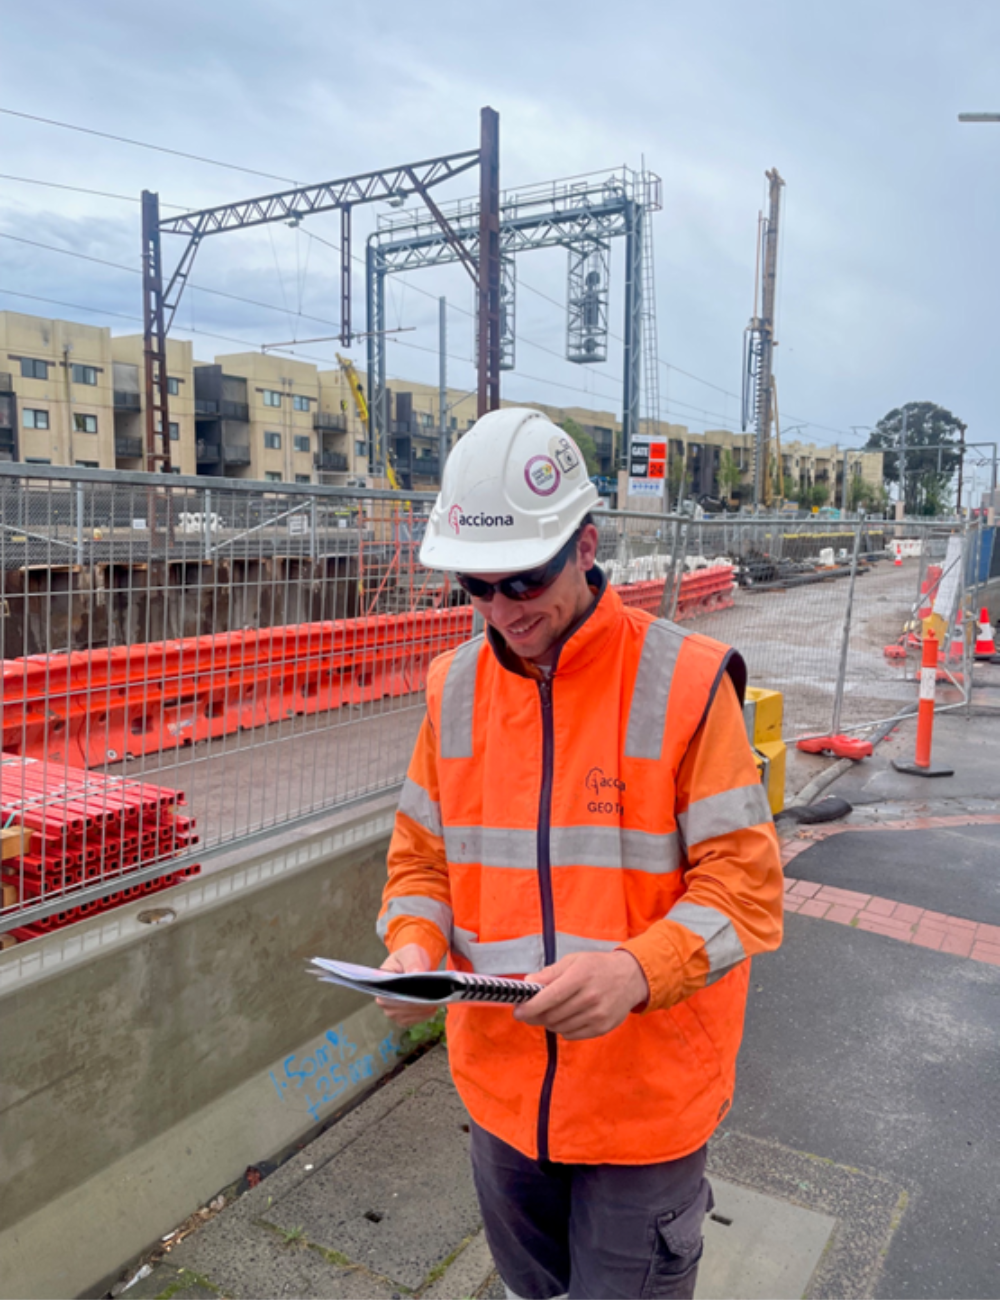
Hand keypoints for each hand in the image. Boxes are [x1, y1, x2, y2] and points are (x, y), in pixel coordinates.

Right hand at [377, 943, 435, 1028]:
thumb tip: (415, 973)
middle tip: (435, 998)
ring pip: (407, 1018)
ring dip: (422, 1011)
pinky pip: (412, 1021)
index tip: (422, 995)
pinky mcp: (402, 1017)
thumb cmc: (409, 957)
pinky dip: (423, 1015)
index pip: (390, 997)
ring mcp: (392, 1011)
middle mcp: (383, 1000)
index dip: (406, 998)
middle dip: (417, 1005)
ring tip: (436, 1001)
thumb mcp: (410, 953)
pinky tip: (433, 1007)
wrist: (414, 963)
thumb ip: (412, 962)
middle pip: (399, 1010)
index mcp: (380, 984)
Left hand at [513, 950, 648, 1039]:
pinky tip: (565, 1018)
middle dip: (535, 1016)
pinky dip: (562, 1029)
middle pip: (552, 1015)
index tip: (518, 1011)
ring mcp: (598, 1015)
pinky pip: (571, 1035)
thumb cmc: (598, 966)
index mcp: (580, 976)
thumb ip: (549, 973)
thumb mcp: (574, 961)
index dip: (531, 1006)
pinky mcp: (602, 1028)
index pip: (550, 997)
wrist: (631, 977)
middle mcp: (590, 997)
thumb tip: (527, 983)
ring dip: (548, 1022)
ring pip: (560, 1027)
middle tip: (528, 1012)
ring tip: (549, 1012)